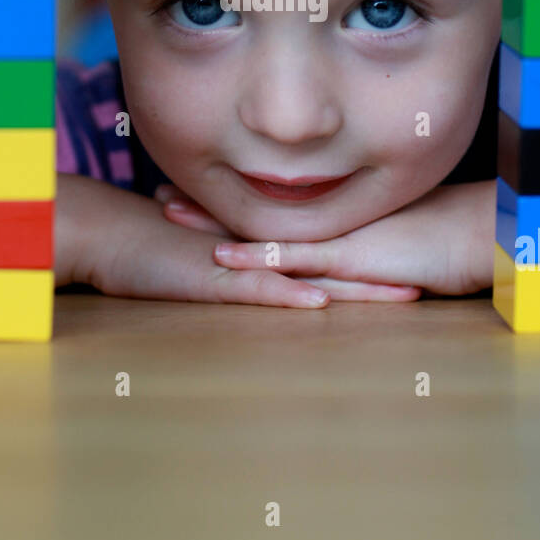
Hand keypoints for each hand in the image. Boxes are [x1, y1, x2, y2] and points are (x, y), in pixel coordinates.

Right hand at [55, 173, 414, 307]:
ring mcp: (241, 263)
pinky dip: (288, 298)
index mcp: (268, 244)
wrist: (108, 232)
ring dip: (356, 287)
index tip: (415, 264)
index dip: (373, 257)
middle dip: (383, 273)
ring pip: (309, 274)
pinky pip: (256, 291)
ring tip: (403, 297)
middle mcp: (263, 250)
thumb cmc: (154, 247)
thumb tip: (279, 274)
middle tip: (432, 281)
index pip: (330, 250)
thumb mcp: (211, 255)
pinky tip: (318, 306)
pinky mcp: (212, 279)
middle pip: (335, 261)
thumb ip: (246, 260)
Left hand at [157, 180, 495, 297]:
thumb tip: (360, 258)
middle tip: (161, 191)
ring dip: (218, 220)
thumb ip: (376, 246)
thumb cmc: (461, 238)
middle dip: (211, 201)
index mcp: (341, 215)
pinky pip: (297, 258)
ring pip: (267, 227)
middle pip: (260, 208)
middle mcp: (334, 219)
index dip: (236, 197)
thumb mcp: (406, 243)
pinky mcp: (355, 258)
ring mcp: (342, 236)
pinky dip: (258, 255)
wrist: (494, 235)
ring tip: (169, 208)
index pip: (277, 204)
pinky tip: (222, 254)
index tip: (197, 187)